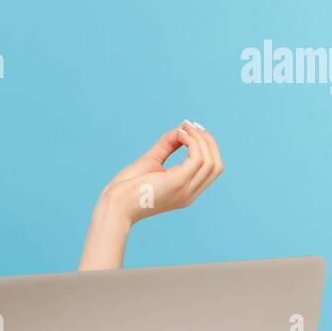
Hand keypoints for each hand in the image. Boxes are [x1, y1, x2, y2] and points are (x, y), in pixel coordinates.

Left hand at [99, 120, 223, 225]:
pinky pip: (197, 158)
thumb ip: (167, 145)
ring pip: (210, 161)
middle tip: (191, 126)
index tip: (192, 130)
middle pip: (216, 166)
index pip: (211, 170)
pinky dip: (192, 142)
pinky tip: (179, 135)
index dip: (207, 148)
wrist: (115, 204)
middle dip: (208, 142)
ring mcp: (186, 190)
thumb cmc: (127, 187)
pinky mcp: (178, 182)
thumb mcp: (152, 161)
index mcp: (186, 192)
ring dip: (200, 139)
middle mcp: (189, 194)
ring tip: (183, 128)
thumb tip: (181, 129)